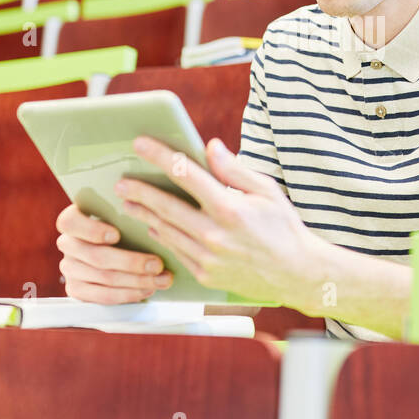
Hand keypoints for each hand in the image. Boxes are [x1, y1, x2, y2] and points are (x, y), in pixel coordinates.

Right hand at [55, 204, 174, 303]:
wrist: (113, 249)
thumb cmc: (121, 225)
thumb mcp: (119, 215)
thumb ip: (127, 214)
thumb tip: (151, 216)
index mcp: (72, 220)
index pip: (70, 223)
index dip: (92, 230)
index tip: (117, 235)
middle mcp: (67, 244)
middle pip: (96, 256)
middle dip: (132, 262)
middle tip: (158, 265)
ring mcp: (69, 268)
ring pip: (104, 278)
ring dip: (137, 281)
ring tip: (161, 280)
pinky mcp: (76, 289)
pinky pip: (103, 296)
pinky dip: (129, 294)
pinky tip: (147, 290)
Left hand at [114, 136, 323, 305]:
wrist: (296, 275)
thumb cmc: (283, 227)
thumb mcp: (267, 191)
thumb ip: (234, 169)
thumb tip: (209, 146)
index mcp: (230, 208)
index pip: (186, 174)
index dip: (160, 156)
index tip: (140, 144)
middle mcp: (214, 234)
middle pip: (165, 206)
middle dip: (139, 191)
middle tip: (121, 181)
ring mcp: (207, 258)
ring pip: (165, 231)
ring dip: (144, 214)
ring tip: (128, 201)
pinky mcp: (204, 275)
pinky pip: (175, 251)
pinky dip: (161, 236)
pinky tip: (153, 226)